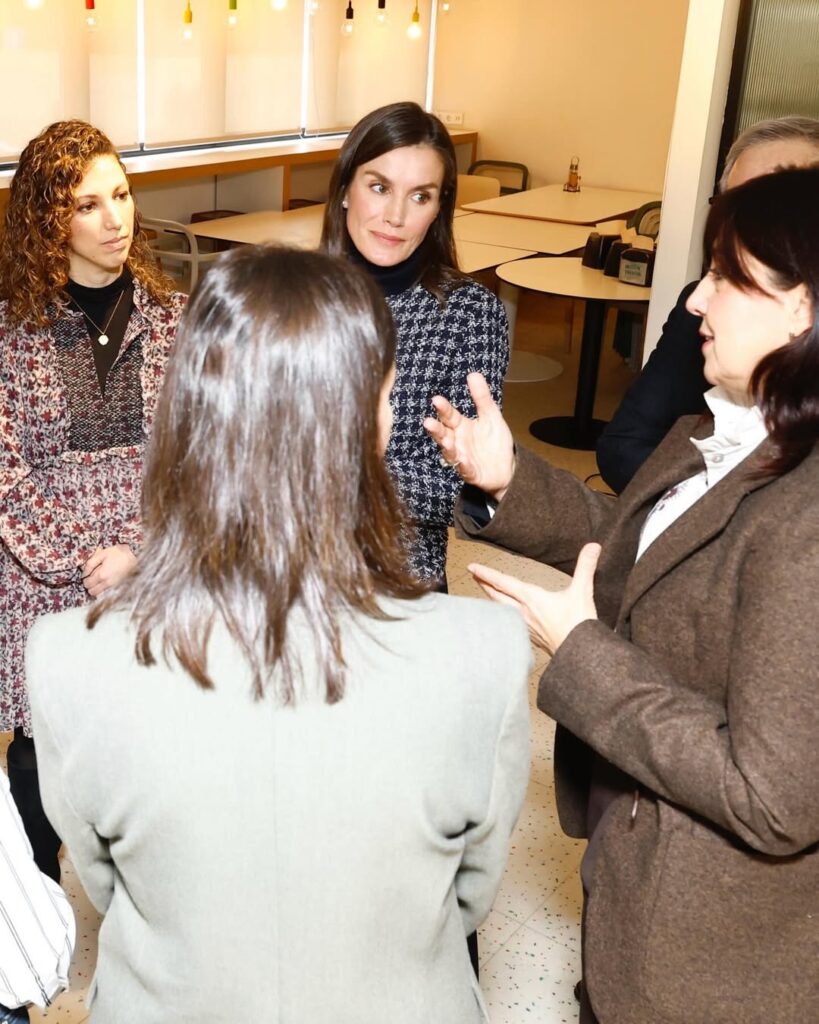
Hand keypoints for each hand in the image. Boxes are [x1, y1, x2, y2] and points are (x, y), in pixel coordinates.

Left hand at [82, 545, 136, 597]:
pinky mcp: (119, 586)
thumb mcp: (102, 554)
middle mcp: (107, 584)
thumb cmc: (118, 553)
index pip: (87, 584)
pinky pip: (107, 592)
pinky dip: (104, 589)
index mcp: (101, 575)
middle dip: (90, 585)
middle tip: (92, 576)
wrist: (135, 555)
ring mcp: (114, 586)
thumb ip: (90, 564)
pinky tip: (106, 580)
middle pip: (92, 592)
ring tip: (99, 579)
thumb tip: (84, 573)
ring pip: (99, 594)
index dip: (85, 578)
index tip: (88, 573)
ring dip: (96, 588)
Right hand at [423, 372, 515, 500]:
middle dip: (437, 429)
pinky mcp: (471, 473)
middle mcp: (458, 441)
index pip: (450, 416)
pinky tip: (463, 460)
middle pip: (444, 434)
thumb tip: (473, 373)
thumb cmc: (494, 442)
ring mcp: (462, 458)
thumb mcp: (491, 416)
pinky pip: (465, 469)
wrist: (506, 468)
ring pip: (450, 452)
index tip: (436, 399)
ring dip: (447, 447)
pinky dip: (463, 465)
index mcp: (461, 427)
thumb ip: (481, 397)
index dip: (444, 409)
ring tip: (446, 441)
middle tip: (428, 422)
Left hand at [468, 543, 600, 653]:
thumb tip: (593, 546)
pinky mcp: (530, 637)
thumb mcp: (582, 592)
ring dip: (492, 599)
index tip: (472, 566)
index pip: (503, 582)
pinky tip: (506, 616)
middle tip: (473, 574)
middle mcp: (524, 612)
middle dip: (484, 584)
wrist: (579, 655)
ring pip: (501, 609)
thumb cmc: (578, 625)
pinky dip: (502, 614)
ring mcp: (525, 626)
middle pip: (496, 595)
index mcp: (532, 599)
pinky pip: (510, 622)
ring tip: (486, 591)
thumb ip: (586, 567)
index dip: (486, 573)